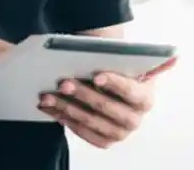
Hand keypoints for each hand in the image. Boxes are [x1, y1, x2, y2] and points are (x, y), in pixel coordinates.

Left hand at [38, 57, 176, 148]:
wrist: (113, 85)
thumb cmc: (115, 70)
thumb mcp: (119, 63)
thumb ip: (112, 59)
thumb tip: (89, 52)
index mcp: (145, 96)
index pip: (131, 91)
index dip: (115, 84)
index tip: (96, 76)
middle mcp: (135, 119)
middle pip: (108, 108)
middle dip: (83, 94)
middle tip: (63, 83)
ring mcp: (120, 133)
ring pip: (91, 122)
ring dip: (67, 108)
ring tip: (48, 96)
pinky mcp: (104, 141)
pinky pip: (82, 132)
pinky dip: (64, 119)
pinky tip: (50, 108)